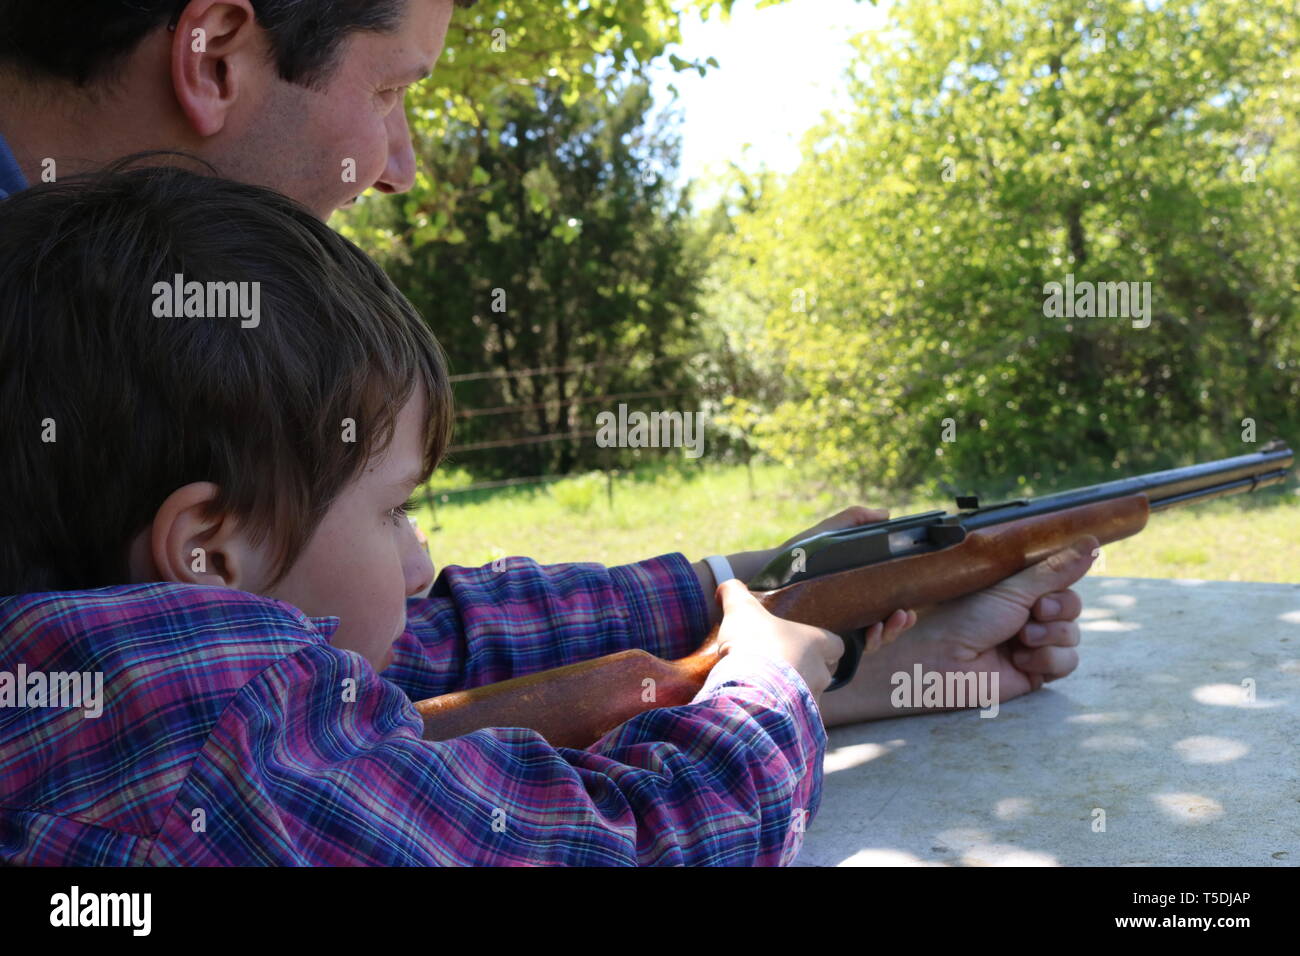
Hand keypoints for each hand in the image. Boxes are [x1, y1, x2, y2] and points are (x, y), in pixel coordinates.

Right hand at [714, 578, 844, 708]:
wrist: (748, 687)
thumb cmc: (752, 643)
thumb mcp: (740, 610)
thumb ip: (735, 594)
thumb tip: (726, 585)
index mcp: (815, 643)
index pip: (836, 645)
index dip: (824, 646)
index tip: (808, 645)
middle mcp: (820, 672)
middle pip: (823, 674)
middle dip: (804, 674)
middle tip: (779, 669)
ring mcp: (810, 700)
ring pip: (808, 699)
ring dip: (792, 697)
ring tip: (765, 692)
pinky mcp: (798, 724)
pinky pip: (795, 721)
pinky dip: (781, 716)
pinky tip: (762, 711)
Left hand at [775, 505, 916, 657]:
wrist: (772, 571)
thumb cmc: (802, 552)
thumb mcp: (831, 531)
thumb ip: (856, 518)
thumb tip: (886, 514)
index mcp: (859, 595)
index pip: (886, 610)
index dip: (901, 614)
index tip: (909, 608)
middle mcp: (851, 615)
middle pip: (884, 629)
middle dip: (898, 625)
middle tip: (904, 614)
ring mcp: (838, 629)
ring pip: (873, 641)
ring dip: (888, 633)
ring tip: (891, 621)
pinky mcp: (825, 637)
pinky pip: (852, 648)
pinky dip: (868, 641)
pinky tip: (872, 631)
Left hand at [818, 537, 1097, 724]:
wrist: (941, 660)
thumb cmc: (963, 618)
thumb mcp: (1012, 589)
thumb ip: (1054, 571)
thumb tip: (1092, 543)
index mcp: (1018, 588)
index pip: (1062, 580)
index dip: (1061, 584)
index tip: (1044, 588)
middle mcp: (1027, 614)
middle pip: (1073, 607)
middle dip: (1057, 610)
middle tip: (1032, 613)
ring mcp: (1032, 643)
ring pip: (1073, 636)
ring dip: (1050, 636)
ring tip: (1020, 639)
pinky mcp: (1035, 672)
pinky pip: (1067, 663)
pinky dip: (1047, 660)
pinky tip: (1021, 660)